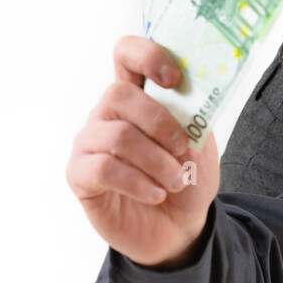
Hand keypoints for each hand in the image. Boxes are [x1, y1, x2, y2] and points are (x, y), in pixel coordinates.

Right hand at [67, 35, 218, 268]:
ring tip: (176, 181)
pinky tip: (156, 194)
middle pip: (118, 94)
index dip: (147, 55)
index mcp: (139, 96)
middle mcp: (108, 113)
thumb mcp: (202, 141)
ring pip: (117, 136)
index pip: (127, 54)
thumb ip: (193, 114)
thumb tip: (191, 95)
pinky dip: (138, 182)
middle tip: (184, 149)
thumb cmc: (187, 176)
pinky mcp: (80, 175)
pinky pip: (103, 168)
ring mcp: (90, 142)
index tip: (174, 78)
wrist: (179, 228)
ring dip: (156, 160)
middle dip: (159, 122)